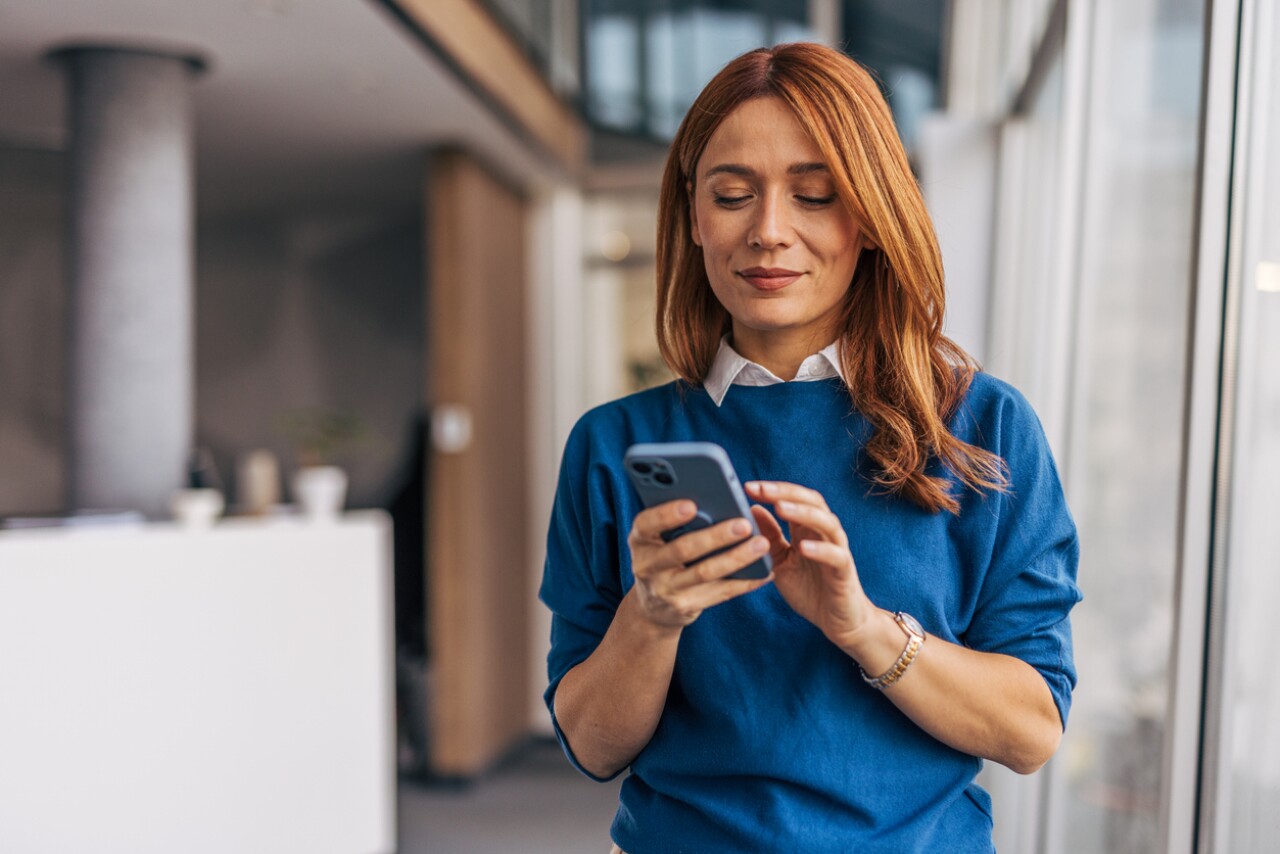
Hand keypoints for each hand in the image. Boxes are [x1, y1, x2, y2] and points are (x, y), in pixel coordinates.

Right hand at [626, 499, 772, 631]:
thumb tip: (712, 497)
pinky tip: (764, 571)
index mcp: (639, 539)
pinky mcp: (685, 607)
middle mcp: (647, 565)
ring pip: (704, 572)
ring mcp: (665, 589)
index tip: (692, 504)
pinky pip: (719, 593)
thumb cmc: (663, 556)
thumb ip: (675, 521)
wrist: (653, 606)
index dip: (667, 514)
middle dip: (715, 536)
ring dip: (736, 558)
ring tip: (761, 544)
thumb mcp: (657, 538)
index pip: (647, 523)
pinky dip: (744, 582)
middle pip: (682, 549)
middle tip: (744, 524)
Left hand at [744, 481, 877, 648]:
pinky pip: (836, 555)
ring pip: (826, 522)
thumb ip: (769, 537)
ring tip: (780, 508)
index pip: (793, 499)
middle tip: (760, 489)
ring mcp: (837, 550)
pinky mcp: (845, 571)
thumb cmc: (810, 589)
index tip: (747, 487)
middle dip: (785, 492)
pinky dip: (821, 549)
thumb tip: (752, 509)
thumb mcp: (780, 562)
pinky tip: (803, 547)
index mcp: (807, 529)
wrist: (838, 621)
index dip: (772, 490)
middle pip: (811, 501)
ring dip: (803, 512)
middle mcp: (824, 533)